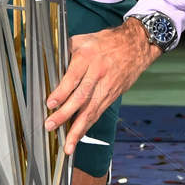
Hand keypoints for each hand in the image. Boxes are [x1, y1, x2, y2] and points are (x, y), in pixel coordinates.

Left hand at [45, 18, 160, 153]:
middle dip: (65, 114)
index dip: (62, 92)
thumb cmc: (106, 42)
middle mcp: (98, 73)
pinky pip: (98, 112)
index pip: (73, 77)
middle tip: (50, 125)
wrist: (136, 45)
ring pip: (91, 110)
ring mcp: (107, 86)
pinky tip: (78, 136)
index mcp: (88, 57)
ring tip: (68, 145)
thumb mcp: (83, 39)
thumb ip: (65, 51)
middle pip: (81, 97)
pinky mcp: (113, 95)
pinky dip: (88, 126)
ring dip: (78, 129)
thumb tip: (48, 62)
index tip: (50, 104)